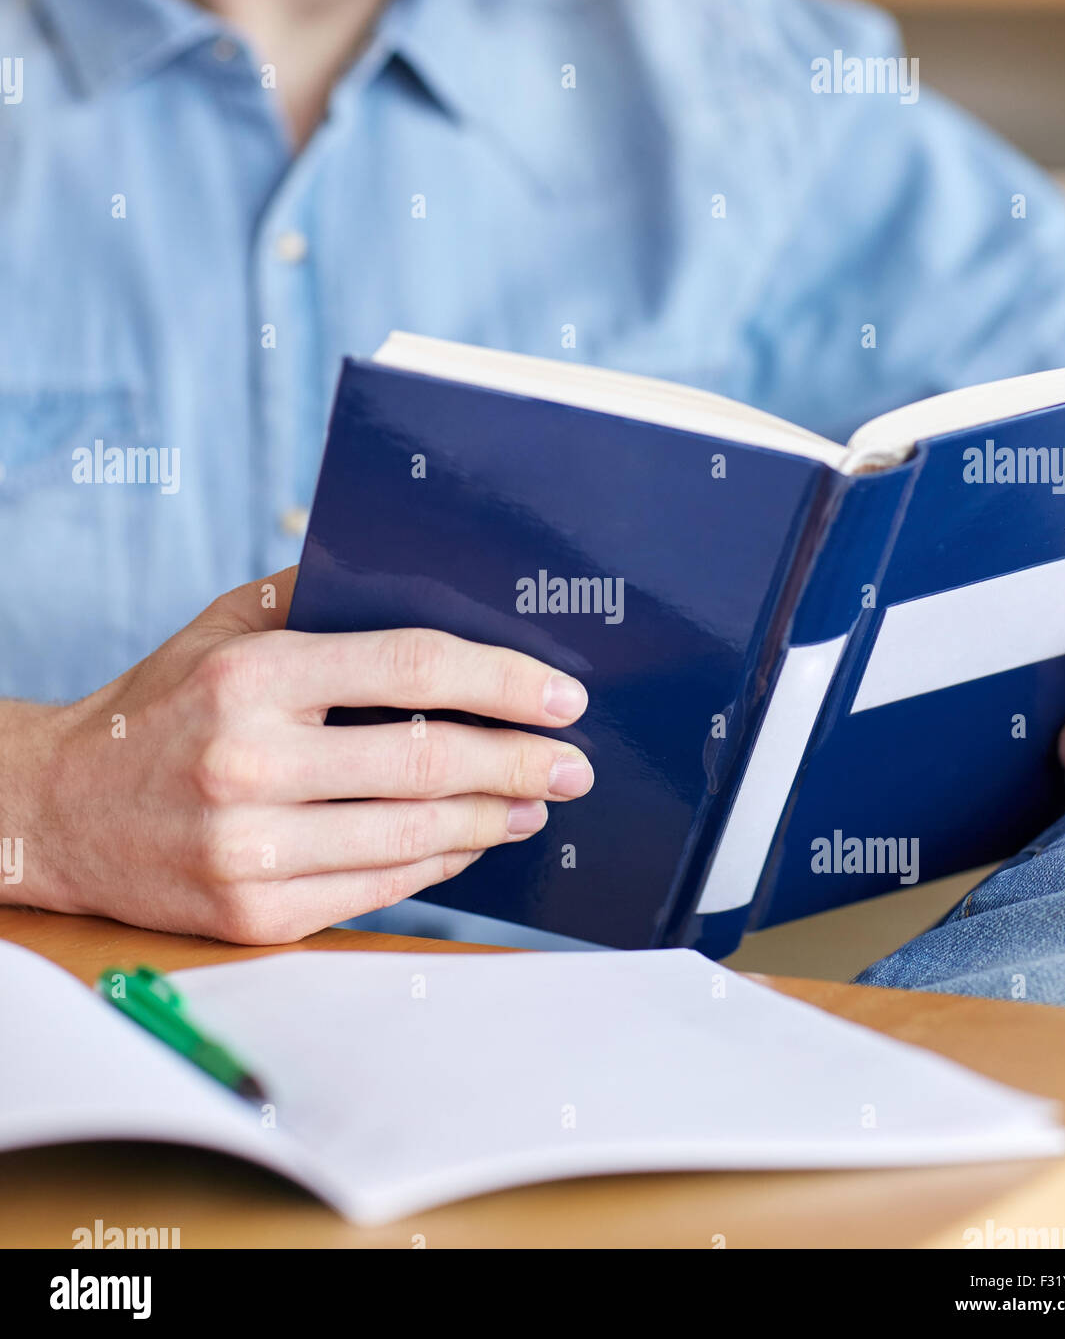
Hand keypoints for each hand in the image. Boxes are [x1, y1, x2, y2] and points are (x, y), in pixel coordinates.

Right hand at [0, 568, 591, 941]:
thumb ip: (316, 598)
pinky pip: (382, 888)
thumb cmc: (159, 708)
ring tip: (536, 801)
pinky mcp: (257, 912)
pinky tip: (474, 839)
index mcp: (252, 677)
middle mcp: (251, 763)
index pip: (409, 667)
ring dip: (495, 818)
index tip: (559, 695)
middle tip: (573, 763)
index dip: (500, 680)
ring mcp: (252, 848)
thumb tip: (427, 583)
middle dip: (521, 762)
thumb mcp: (222, 630)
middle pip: (427, 760)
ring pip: (415, 834)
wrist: (60, 814)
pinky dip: (443, 861)